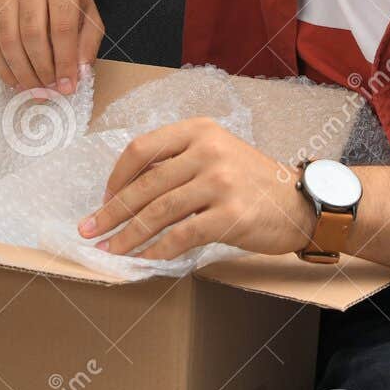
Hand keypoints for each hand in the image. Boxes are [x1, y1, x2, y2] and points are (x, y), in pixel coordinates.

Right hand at [0, 0, 104, 95]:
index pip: (62, 28)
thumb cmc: (69, 2)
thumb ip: (87, 46)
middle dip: (41, 69)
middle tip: (49, 90)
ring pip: (8, 40)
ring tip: (34, 89)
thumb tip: (77, 75)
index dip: (64, 62)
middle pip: (32, 34)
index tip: (67, 87)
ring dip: (21, 72)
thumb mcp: (90, 19)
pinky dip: (0, 67)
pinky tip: (14, 81)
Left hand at [77, 118, 315, 259]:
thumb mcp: (215, 155)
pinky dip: (159, 250)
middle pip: (145, 185)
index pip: (142, 149)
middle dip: (112, 212)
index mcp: (199, 131)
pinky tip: (147, 258)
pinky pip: (182, 236)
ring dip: (129, 236)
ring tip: (111, 250)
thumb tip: (125, 192)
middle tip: (90, 230)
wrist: (299, 202)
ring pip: (159, 212)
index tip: (104, 199)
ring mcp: (221, 182)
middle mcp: (209, 151)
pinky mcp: (231, 215)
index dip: (117, 177)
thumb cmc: (251, 181)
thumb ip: (177, 165)